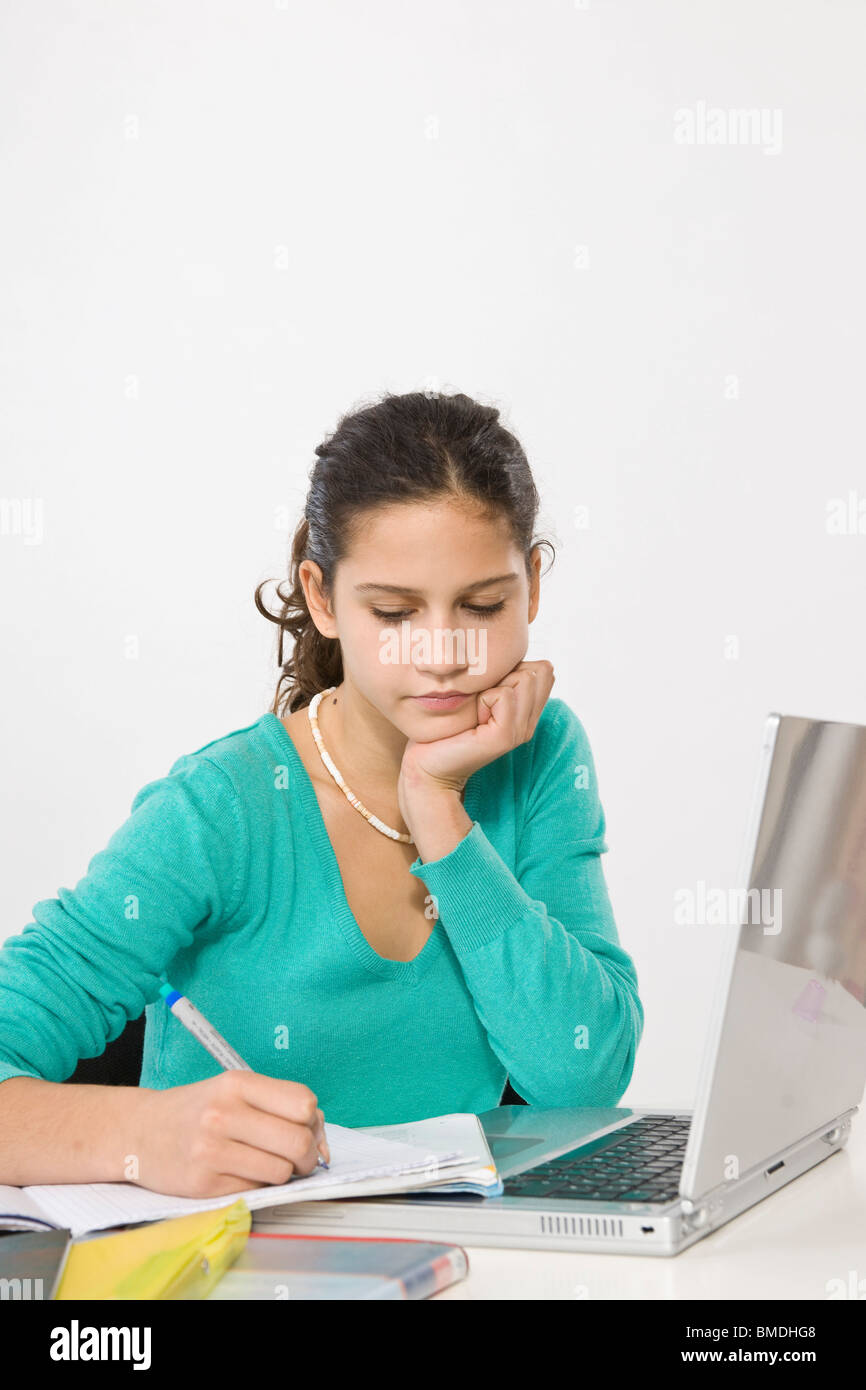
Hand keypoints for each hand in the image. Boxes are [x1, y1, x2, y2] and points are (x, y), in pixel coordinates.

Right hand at [130, 1071, 329, 1198]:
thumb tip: (323, 1144)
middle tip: (298, 1158)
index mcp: (237, 1084)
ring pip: (281, 1171)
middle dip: (308, 1155)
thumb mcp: (234, 1092)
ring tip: (265, 1163)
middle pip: (297, 1141)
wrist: (138, 1131)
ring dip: (283, 1173)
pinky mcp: (203, 1184)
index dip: (313, 1122)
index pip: (303, 1103)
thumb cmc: (196, 1110)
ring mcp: (211, 1150)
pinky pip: (255, 1189)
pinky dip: (257, 1184)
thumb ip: (280, 1107)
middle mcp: (223, 1113)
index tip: (306, 1130)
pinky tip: (240, 1172)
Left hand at [398, 659, 555, 803]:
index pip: (544, 670)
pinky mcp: (505, 737)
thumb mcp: (480, 694)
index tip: (488, 692)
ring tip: (477, 711)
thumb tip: (515, 651)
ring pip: (524, 678)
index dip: (515, 669)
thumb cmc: (448, 726)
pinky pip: (503, 695)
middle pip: (537, 671)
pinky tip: (474, 720)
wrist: (428, 763)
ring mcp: (520, 732)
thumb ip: (502, 677)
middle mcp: (529, 723)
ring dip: (493, 687)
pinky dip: (483, 700)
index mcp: (527, 713)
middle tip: (481, 703)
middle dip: (505, 676)